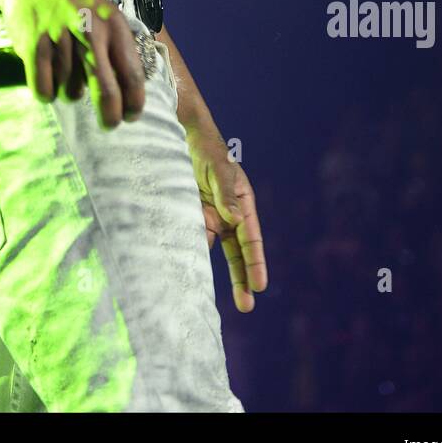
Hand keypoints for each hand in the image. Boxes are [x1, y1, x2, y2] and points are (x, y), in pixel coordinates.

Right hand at [0, 0, 146, 130]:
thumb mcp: (105, 15)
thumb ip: (117, 47)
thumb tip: (128, 91)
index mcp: (113, 23)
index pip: (132, 74)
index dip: (134, 103)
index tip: (131, 116)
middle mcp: (90, 30)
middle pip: (106, 90)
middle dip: (110, 116)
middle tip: (109, 124)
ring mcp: (61, 37)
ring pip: (71, 92)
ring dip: (68, 91)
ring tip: (63, 71)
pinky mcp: (34, 43)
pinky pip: (44, 88)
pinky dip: (46, 92)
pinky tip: (47, 80)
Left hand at [186, 123, 267, 311]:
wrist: (181, 136)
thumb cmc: (208, 149)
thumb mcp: (219, 169)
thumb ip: (227, 193)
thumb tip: (234, 217)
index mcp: (243, 204)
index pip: (251, 239)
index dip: (255, 263)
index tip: (260, 286)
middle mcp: (229, 214)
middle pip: (238, 253)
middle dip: (242, 279)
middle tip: (247, 306)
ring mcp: (210, 216)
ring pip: (215, 249)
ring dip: (215, 270)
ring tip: (205, 295)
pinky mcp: (191, 215)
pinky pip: (192, 237)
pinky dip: (190, 252)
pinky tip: (184, 268)